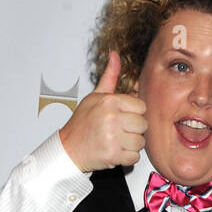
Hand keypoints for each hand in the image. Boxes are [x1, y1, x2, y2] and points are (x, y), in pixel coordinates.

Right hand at [58, 51, 147, 172]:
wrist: (68, 149)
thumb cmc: (82, 123)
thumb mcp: (94, 96)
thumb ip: (109, 77)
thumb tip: (115, 55)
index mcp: (109, 102)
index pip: (141, 106)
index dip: (135, 113)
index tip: (124, 117)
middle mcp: (112, 118)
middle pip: (143, 124)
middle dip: (134, 130)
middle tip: (121, 131)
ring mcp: (112, 137)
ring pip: (140, 142)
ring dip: (131, 144)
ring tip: (118, 141)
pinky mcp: (113, 155)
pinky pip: (134, 157)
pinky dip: (127, 157)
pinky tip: (117, 151)